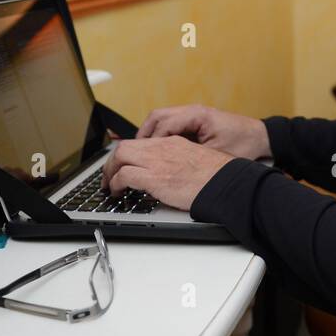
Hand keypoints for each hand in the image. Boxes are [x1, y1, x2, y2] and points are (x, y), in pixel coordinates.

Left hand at [101, 136, 232, 210]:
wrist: (226, 182)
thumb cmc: (217, 177)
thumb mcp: (195, 161)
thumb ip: (178, 162)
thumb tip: (168, 176)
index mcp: (173, 142)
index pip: (140, 143)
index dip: (126, 155)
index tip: (122, 165)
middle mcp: (162, 148)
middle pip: (125, 147)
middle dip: (112, 163)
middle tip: (109, 176)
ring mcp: (157, 161)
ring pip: (120, 156)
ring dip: (110, 172)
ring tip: (109, 186)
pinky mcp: (155, 177)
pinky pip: (124, 175)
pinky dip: (116, 183)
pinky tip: (118, 192)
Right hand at [137, 103, 269, 160]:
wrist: (260, 137)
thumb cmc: (244, 143)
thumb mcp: (217, 154)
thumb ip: (193, 157)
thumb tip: (171, 166)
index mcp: (197, 115)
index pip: (164, 125)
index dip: (151, 142)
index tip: (142, 157)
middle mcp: (192, 111)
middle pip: (157, 117)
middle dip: (143, 135)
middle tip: (134, 153)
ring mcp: (192, 114)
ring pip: (160, 119)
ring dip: (149, 134)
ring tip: (141, 153)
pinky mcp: (194, 121)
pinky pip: (169, 124)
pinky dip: (159, 135)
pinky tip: (156, 151)